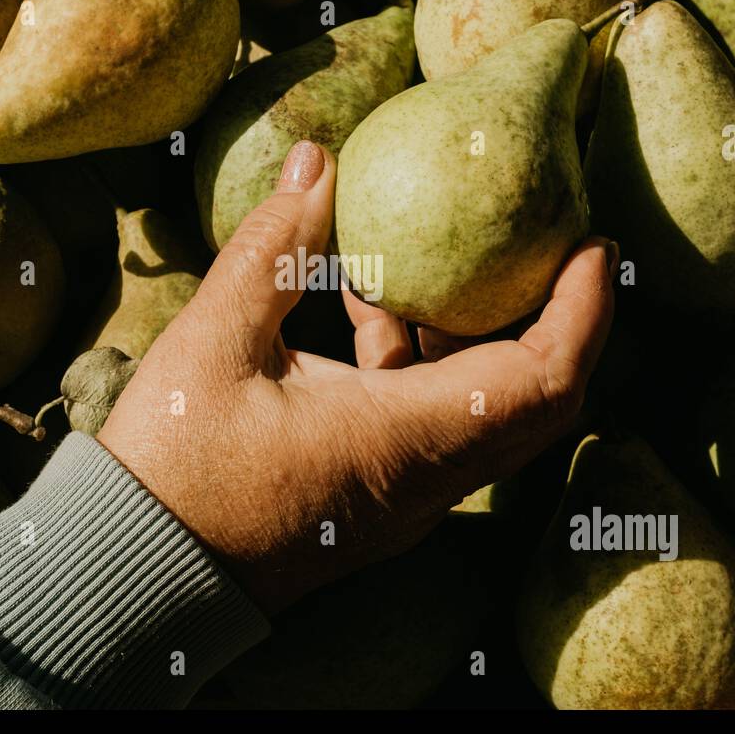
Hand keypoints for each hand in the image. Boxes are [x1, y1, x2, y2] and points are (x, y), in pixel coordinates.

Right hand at [99, 141, 615, 612]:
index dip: (584, 311)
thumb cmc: (175, 465)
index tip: (595, 245)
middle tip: (554, 242)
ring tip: (446, 258)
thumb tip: (316, 162)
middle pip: (534, 398)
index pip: (543, 380)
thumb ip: (275, 247)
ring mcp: (403, 493)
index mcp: (405, 439)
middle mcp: (425, 478)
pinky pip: (430, 422)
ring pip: (481, 409)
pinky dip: (417, 359)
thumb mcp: (217, 340)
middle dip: (558, 318)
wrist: (139, 571)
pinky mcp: (374, 492)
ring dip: (475, 334)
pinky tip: (361, 304)